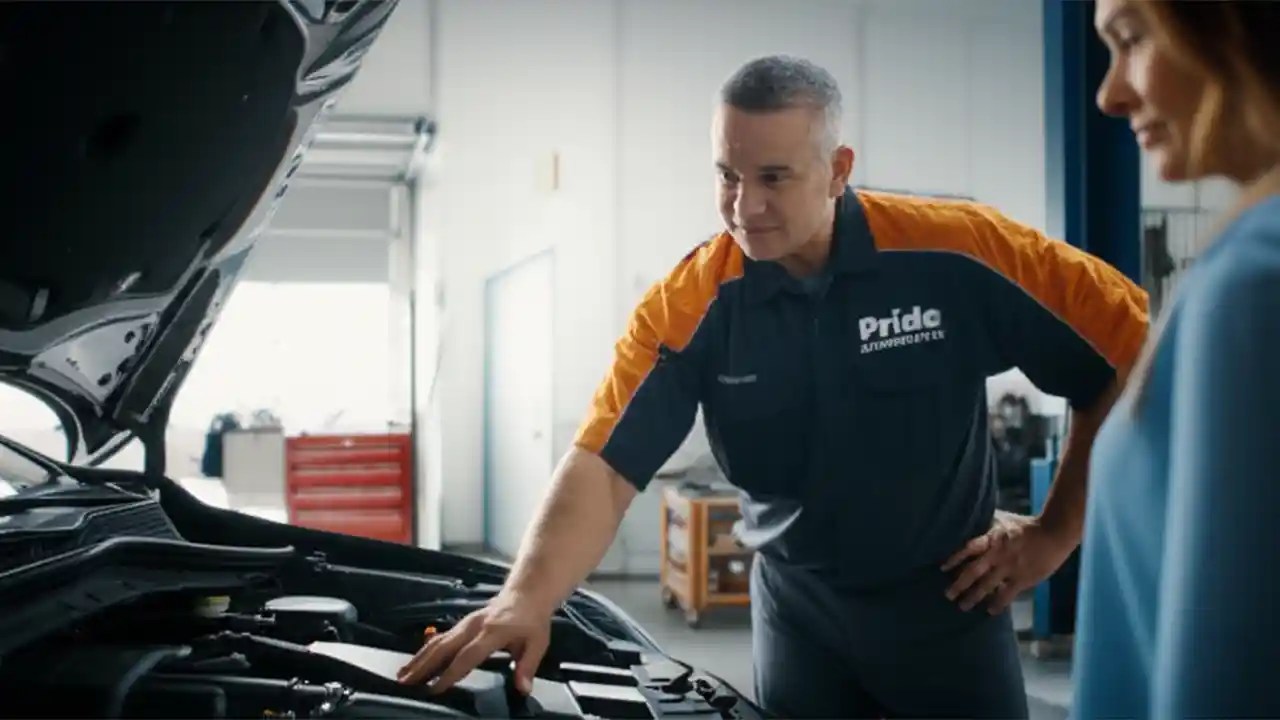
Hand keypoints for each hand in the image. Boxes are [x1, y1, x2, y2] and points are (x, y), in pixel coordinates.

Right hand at [397, 592, 551, 695]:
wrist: (528, 591)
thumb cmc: (532, 618)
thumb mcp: (538, 642)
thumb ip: (527, 666)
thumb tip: (522, 688)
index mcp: (491, 631)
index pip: (466, 656)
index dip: (450, 673)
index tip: (435, 688)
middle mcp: (474, 626)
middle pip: (443, 647)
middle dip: (423, 666)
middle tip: (406, 682)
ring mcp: (466, 623)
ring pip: (438, 641)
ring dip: (419, 658)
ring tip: (403, 674)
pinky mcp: (463, 623)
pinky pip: (441, 637)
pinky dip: (426, 650)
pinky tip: (416, 661)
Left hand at [941, 511, 1075, 613]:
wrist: (1054, 532)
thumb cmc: (1028, 526)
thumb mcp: (1004, 520)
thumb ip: (988, 524)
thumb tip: (972, 520)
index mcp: (991, 539)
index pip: (968, 549)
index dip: (954, 559)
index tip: (942, 568)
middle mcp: (996, 555)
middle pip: (973, 572)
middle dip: (959, 585)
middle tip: (948, 595)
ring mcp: (1009, 568)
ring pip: (986, 586)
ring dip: (973, 597)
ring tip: (963, 606)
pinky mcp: (1022, 579)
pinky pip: (1006, 595)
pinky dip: (997, 604)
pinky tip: (990, 611)